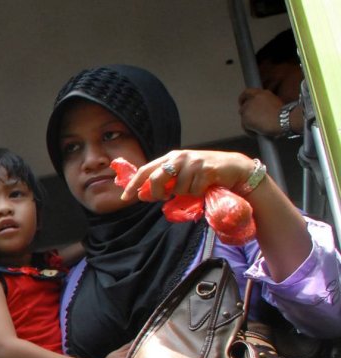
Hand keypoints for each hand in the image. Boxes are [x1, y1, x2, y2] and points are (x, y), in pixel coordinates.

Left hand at [120, 150, 257, 200]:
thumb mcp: (182, 175)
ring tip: (196, 186)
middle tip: (164, 197)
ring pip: (177, 189)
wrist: (234, 169)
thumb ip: (164, 182)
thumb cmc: (205, 174)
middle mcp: (180, 157)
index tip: (125, 197)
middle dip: (156, 193)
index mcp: (171, 157)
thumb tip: (142, 195)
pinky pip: (193, 191)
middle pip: (156, 178)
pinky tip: (206, 186)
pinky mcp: (206, 170)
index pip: (146, 170)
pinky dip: (198, 193)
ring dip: (185, 193)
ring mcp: (193, 162)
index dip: (134, 184)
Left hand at [238, 88, 284, 137]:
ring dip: (249, 124)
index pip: (247, 92)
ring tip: (259, 129)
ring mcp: (248, 108)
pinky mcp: (245, 118)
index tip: (241, 103)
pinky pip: (245, 127)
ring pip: (244, 118)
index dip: (243, 98)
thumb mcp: (274, 102)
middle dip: (246, 115)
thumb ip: (263, 103)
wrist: (283, 119)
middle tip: (252, 121)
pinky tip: (257, 132)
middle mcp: (253, 99)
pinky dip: (250, 131)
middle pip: (243, 107)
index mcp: (261, 93)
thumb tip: (258, 110)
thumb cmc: (283, 113)